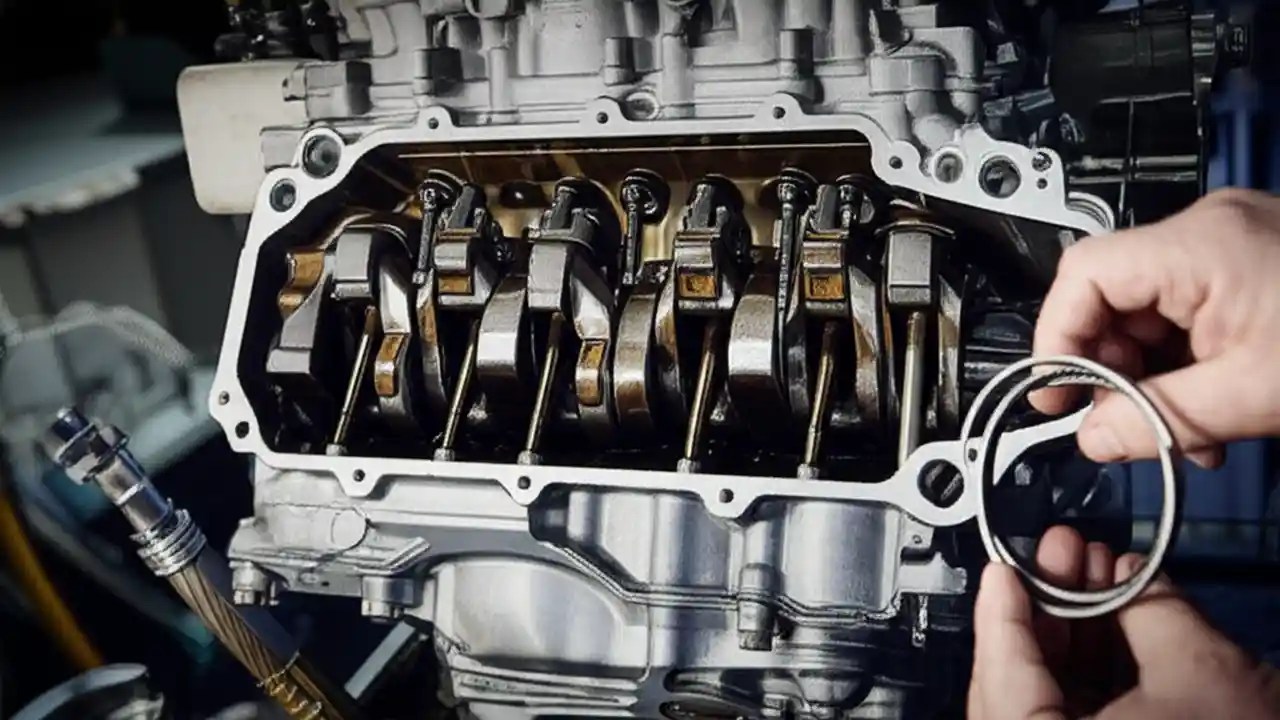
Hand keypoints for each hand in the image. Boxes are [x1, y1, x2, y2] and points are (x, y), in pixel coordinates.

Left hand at [967, 527, 1279, 718]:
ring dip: (1071, 637)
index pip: (1000, 680)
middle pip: (1018, 690)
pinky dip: (1092, 676)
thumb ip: (1144, 607)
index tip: (1004, 567)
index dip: (1000, 614)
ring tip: (1097, 575)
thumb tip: (1122, 573)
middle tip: (1061, 557)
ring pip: (1047, 706)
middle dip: (1045, 614)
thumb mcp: (1199, 667)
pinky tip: (1116, 623)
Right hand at [1033, 189, 1279, 466]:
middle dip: (1109, 365)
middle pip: (1110, 293)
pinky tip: (1205, 405)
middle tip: (1119, 420)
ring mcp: (1229, 242)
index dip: (1056, 337)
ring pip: (1148, 308)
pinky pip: (1186, 308)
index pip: (1082, 275)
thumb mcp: (1253, 395)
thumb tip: (1092, 438)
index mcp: (1200, 245)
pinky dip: (1182, 359)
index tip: (1058, 393)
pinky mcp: (1249, 262)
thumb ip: (1158, 419)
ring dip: (1148, 372)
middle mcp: (1207, 230)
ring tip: (1177, 426)